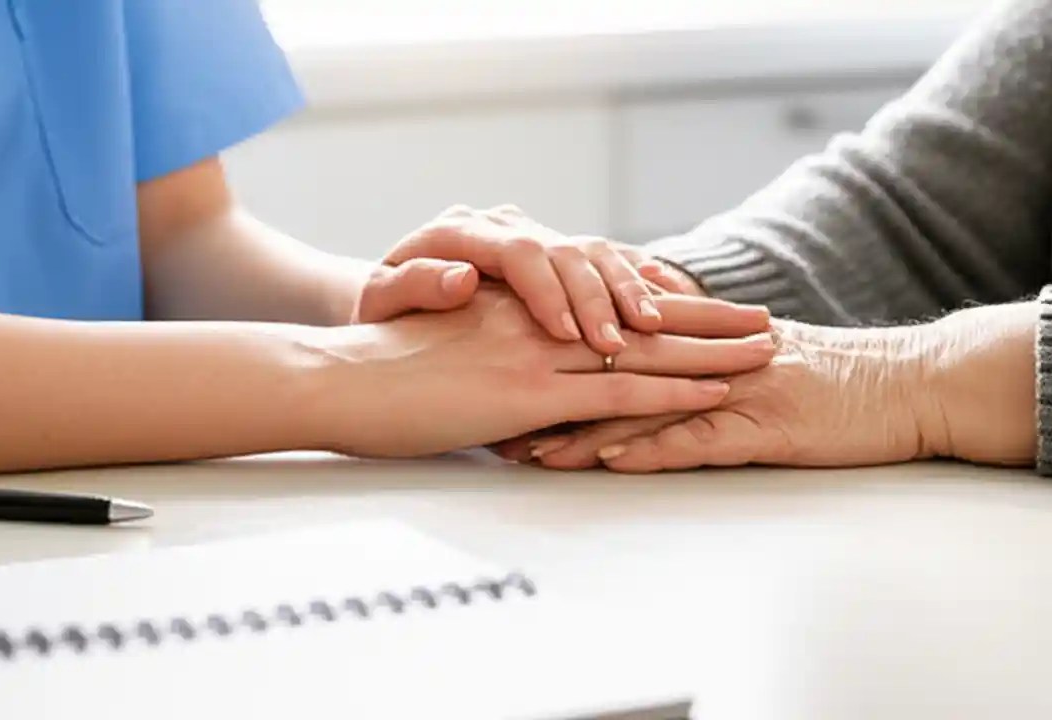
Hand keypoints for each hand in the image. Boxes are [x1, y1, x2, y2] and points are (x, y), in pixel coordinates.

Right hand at [311, 287, 776, 457]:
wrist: (339, 377)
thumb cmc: (382, 370)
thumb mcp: (446, 348)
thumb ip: (492, 351)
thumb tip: (521, 367)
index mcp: (520, 308)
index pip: (605, 302)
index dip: (658, 306)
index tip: (703, 308)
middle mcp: (539, 322)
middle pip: (639, 321)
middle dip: (706, 323)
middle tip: (761, 322)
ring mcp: (539, 355)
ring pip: (644, 353)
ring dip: (708, 354)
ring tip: (763, 353)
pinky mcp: (530, 393)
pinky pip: (616, 394)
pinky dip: (670, 395)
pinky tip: (714, 394)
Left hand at [366, 204, 718, 353]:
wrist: (383, 301)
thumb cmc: (379, 315)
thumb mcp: (380, 303)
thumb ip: (414, 287)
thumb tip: (462, 277)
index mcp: (458, 232)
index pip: (517, 253)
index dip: (548, 293)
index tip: (566, 334)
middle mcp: (500, 225)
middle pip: (564, 249)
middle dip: (597, 296)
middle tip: (619, 340)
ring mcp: (530, 233)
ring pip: (592, 251)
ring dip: (626, 288)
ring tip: (652, 325)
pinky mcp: (552, 253)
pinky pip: (604, 258)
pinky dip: (638, 277)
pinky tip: (672, 296)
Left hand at [499, 305, 1038, 471]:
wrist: (902, 381)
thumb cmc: (823, 375)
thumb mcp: (745, 350)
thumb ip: (686, 343)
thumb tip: (633, 338)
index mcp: (692, 335)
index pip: (607, 343)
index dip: (548, 358)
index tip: (494, 374)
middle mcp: (702, 356)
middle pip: (608, 374)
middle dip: (546, 398)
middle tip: (488, 418)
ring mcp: (730, 389)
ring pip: (642, 407)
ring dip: (582, 431)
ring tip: (529, 451)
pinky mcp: (762, 425)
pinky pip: (699, 439)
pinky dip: (654, 450)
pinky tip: (613, 461)